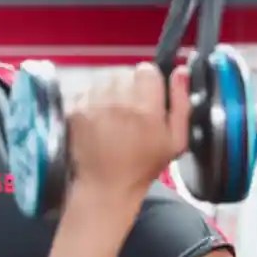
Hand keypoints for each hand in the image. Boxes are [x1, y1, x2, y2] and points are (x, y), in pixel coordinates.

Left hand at [67, 63, 190, 199]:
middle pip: (124, 73)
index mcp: (146, 108)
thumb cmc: (144, 166)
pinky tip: (97, 120)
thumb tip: (181, 71)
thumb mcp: (175, 141)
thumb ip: (181, 103)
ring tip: (112, 115)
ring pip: (104, 80)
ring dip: (109, 92)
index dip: (148, 82)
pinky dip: (92, 101)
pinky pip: (87, 91)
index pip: (146, 70)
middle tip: (129, 110)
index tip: (147, 97)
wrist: (106, 186)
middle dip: (128, 87)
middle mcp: (118, 101)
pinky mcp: (75, 110)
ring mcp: (94, 104)